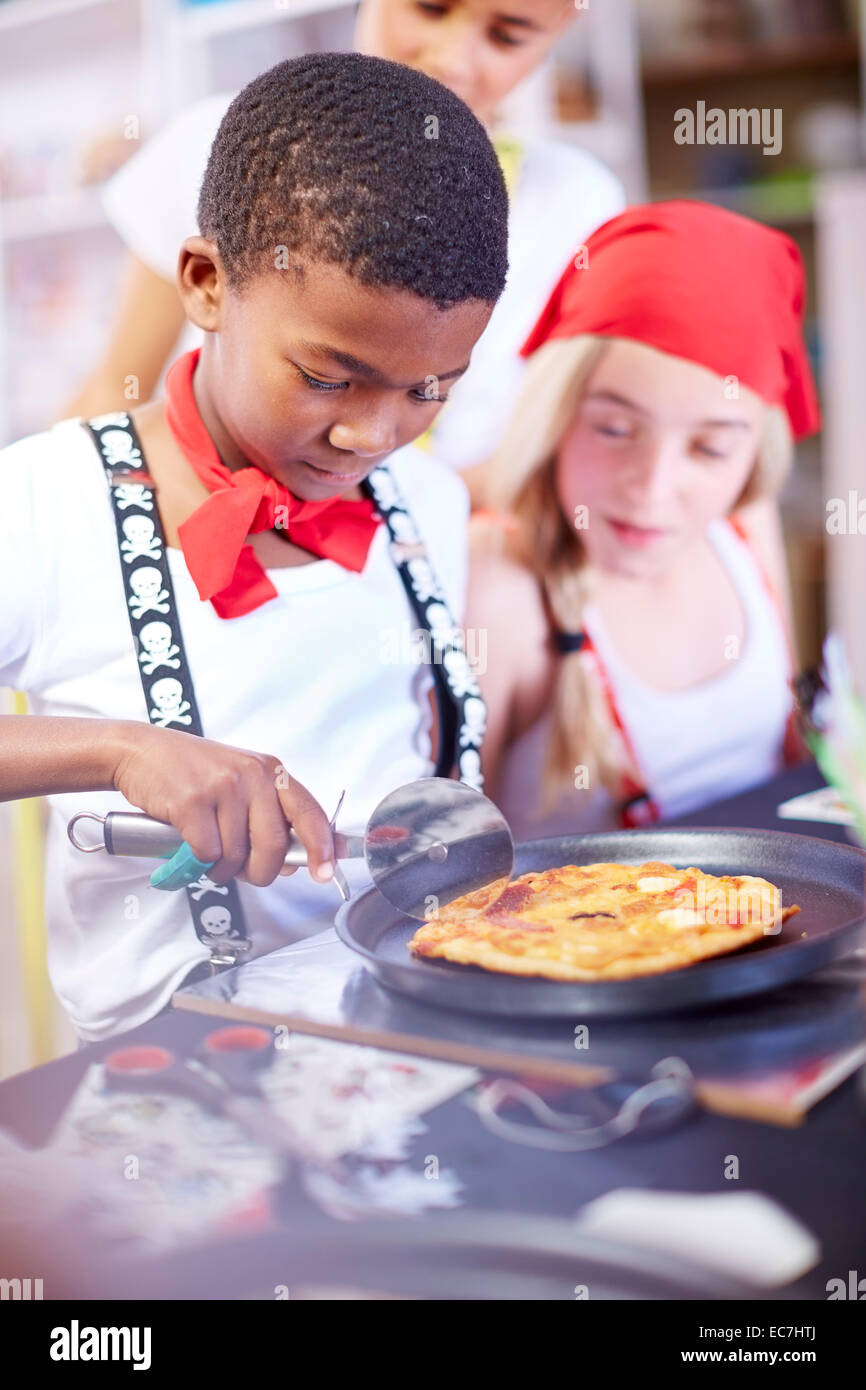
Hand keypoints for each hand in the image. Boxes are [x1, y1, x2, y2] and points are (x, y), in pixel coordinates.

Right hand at [110, 723, 334, 886]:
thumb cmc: (191, 771)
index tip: (326, 871)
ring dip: (223, 871)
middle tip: (247, 874)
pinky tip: (189, 849)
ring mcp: (222, 787)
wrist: (141, 751)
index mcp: (270, 771)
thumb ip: (267, 816)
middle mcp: (252, 775)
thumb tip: (291, 861)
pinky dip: (198, 863)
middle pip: (274, 845)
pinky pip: (207, 853)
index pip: (309, 812)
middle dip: (261, 872)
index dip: (322, 846)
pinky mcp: (192, 802)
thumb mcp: (239, 782)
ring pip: (236, 855)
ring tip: (210, 857)